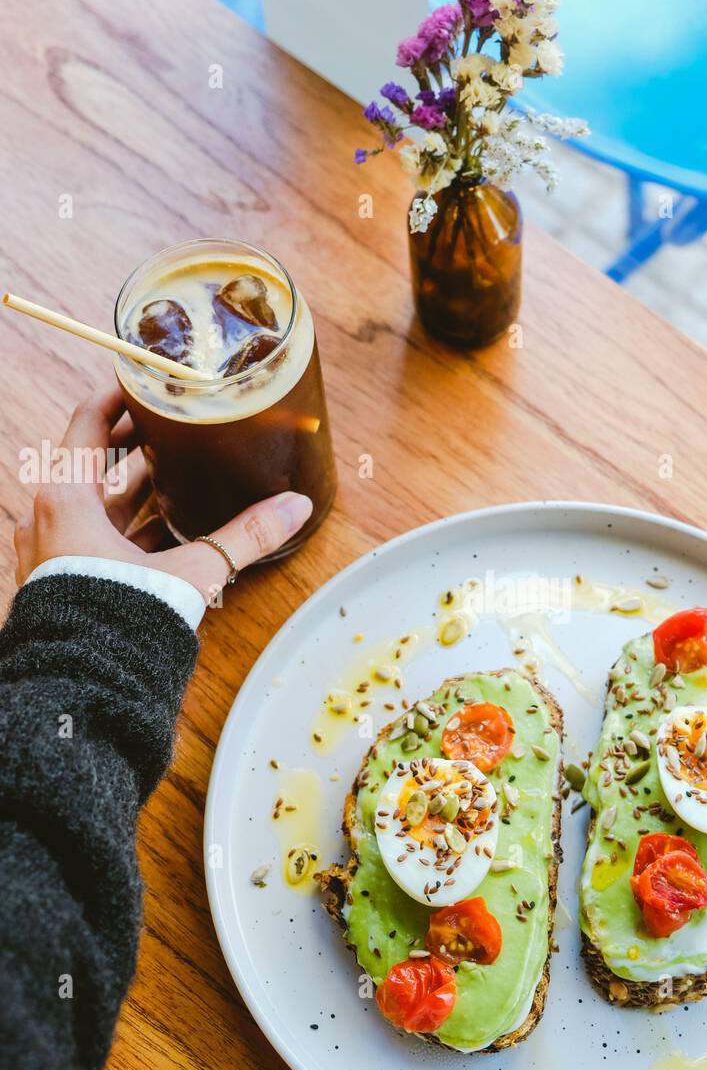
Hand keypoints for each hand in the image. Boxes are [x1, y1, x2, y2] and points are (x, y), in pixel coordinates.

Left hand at [14, 386, 313, 601]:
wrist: (85, 685)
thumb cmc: (119, 617)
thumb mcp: (191, 570)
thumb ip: (243, 536)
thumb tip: (295, 506)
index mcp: (66, 497)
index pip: (88, 422)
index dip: (118, 398)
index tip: (145, 384)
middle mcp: (49, 519)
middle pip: (91, 464)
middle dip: (134, 446)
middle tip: (172, 427)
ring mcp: (52, 554)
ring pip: (94, 507)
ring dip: (132, 491)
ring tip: (177, 477)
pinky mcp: (65, 584)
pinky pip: (95, 542)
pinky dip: (126, 531)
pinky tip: (164, 534)